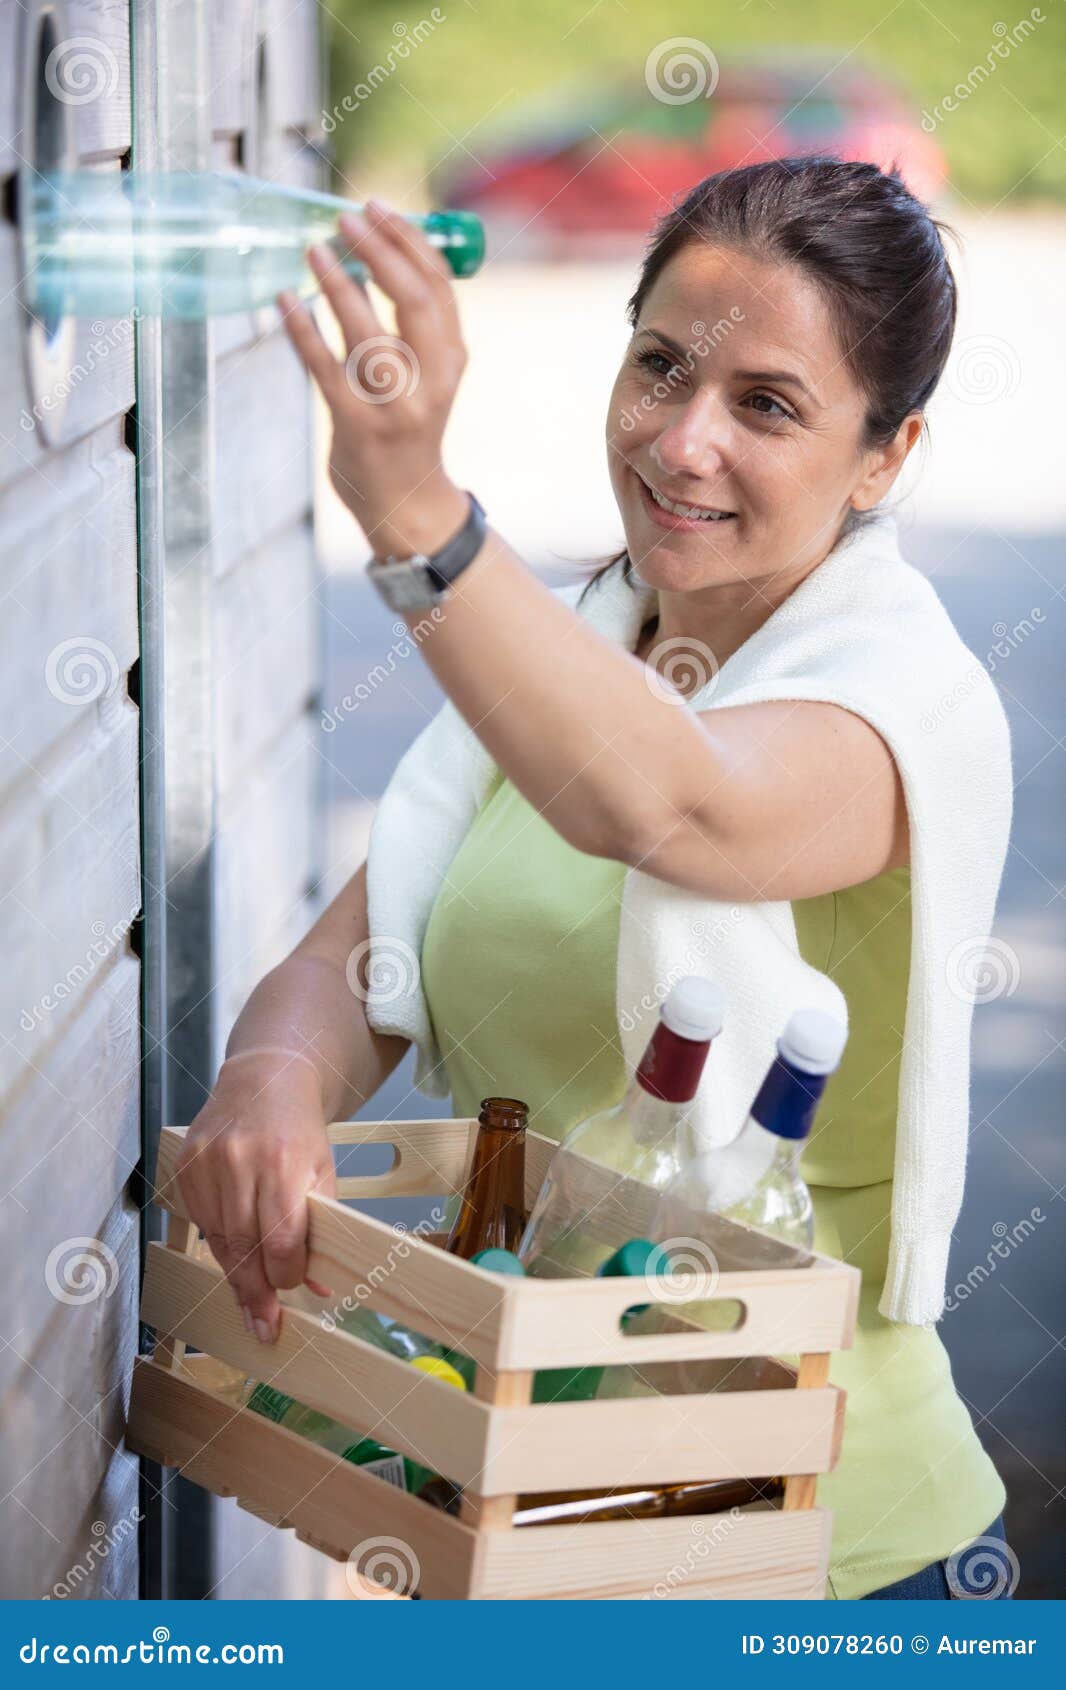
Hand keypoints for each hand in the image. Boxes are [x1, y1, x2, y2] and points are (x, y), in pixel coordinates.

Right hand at [173, 1050, 337, 1344]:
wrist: (264, 1080)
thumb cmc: (299, 1131)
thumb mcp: (323, 1172)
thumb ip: (321, 1227)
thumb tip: (316, 1287)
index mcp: (284, 1161)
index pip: (281, 1237)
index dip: (285, 1273)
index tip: (292, 1290)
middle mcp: (241, 1161)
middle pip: (245, 1245)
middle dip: (255, 1293)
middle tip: (263, 1327)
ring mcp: (208, 1161)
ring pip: (219, 1238)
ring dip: (235, 1275)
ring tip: (249, 1304)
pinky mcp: (186, 1164)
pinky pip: (201, 1220)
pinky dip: (218, 1243)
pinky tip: (232, 1257)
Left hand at [278, 198, 469, 558]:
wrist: (406, 502)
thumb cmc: (411, 424)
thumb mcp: (431, 373)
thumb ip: (415, 321)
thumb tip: (372, 250)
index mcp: (453, 359)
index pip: (438, 285)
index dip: (408, 240)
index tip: (377, 208)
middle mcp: (430, 380)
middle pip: (411, 300)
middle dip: (378, 250)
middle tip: (345, 219)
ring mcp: (393, 405)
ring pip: (366, 331)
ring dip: (337, 283)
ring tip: (315, 250)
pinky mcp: (355, 423)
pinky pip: (324, 365)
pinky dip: (302, 328)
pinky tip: (285, 299)